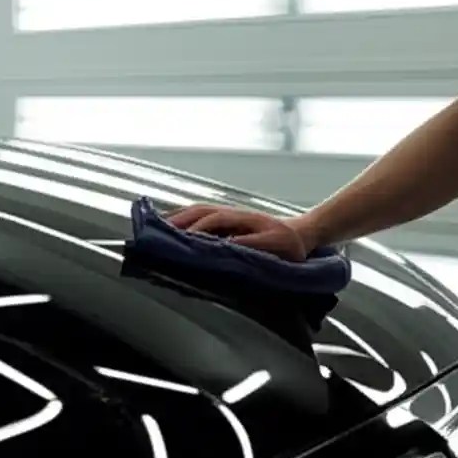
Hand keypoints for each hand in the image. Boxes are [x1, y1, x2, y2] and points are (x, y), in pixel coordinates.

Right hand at [166, 204, 314, 261]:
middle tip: (158, 231)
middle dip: (179, 220)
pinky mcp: (226, 220)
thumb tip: (224, 245)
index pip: (214, 220)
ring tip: (157, 227)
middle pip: (200, 211)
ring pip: (198, 211)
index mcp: (243, 218)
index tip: (182, 240)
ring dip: (178, 218)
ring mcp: (228, 215)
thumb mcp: (275, 246)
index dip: (197, 229)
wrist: (300, 233)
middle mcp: (232, 213)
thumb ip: (250, 245)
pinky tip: (171, 225)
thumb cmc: (289, 245)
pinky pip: (200, 215)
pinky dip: (183, 218)